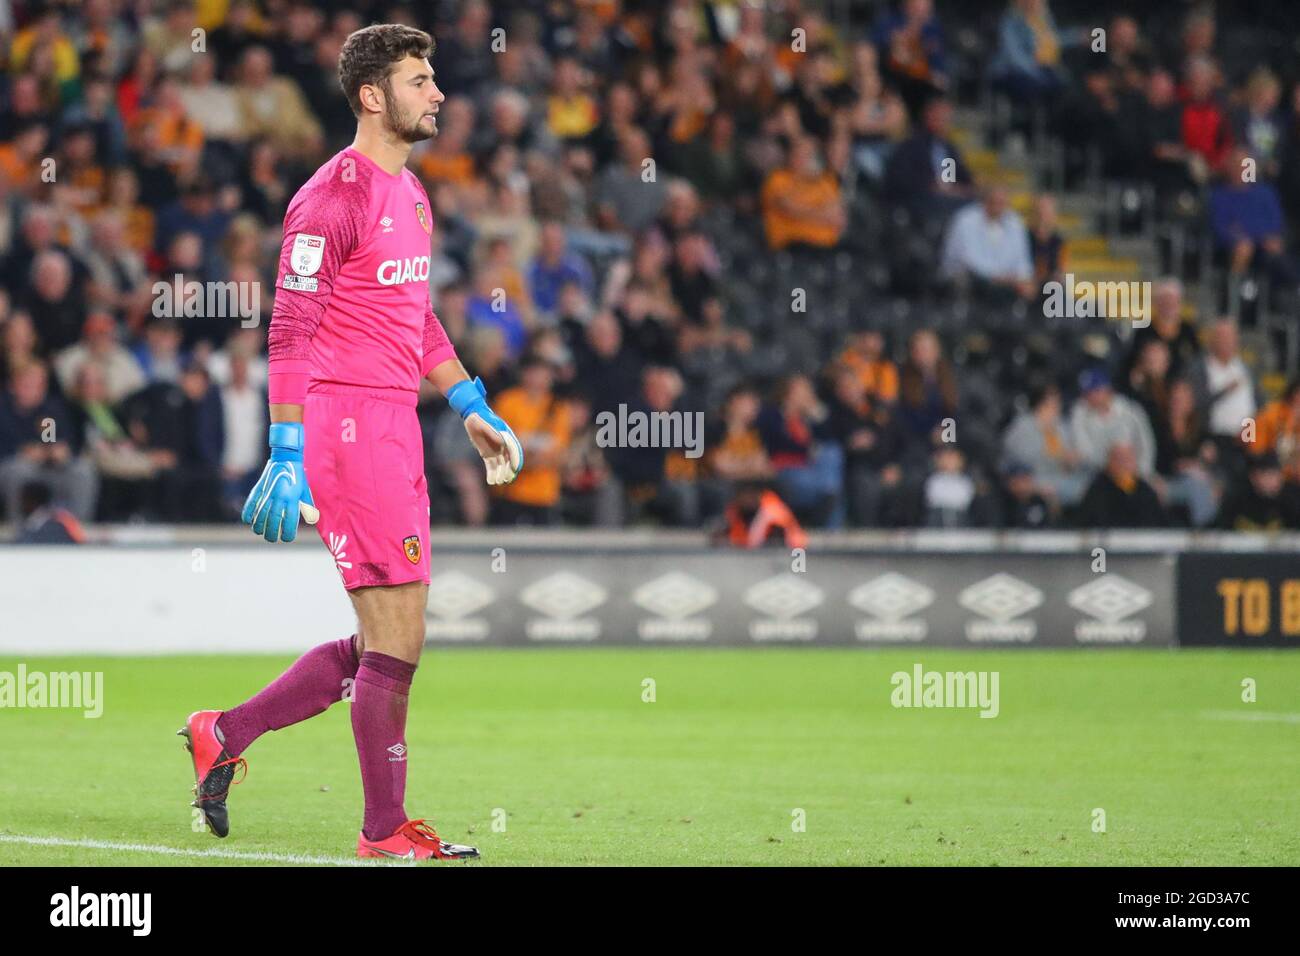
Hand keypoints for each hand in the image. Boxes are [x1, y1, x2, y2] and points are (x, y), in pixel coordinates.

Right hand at [241, 422, 318, 541]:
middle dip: (272, 533)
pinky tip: (248, 520)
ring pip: (261, 514)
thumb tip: (310, 520)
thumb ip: (307, 505)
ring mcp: (268, 492)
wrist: (285, 458)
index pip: (290, 521)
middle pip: (274, 520)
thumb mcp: (304, 491)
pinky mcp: (259, 488)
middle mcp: (280, 497)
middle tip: (272, 539)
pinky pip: (251, 502)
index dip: (288, 532)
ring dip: (259, 526)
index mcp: (293, 498)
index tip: (287, 538)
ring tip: (260, 532)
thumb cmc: (297, 477)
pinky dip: (248, 513)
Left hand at [447, 376, 522, 484]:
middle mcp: (503, 444)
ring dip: (500, 474)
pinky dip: (491, 473)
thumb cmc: (479, 418)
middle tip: (504, 480)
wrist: (472, 416)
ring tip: (496, 482)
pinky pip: (491, 465)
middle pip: (509, 460)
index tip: (515, 469)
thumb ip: (493, 432)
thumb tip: (503, 442)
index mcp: (506, 436)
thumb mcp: (484, 424)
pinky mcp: (488, 454)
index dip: (515, 460)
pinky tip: (490, 481)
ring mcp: (496, 450)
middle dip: (508, 471)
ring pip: (500, 465)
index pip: (514, 450)